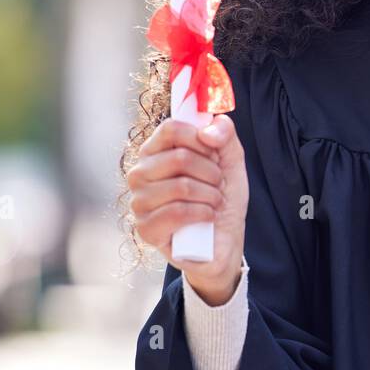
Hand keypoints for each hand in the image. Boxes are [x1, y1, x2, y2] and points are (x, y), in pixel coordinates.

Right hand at [128, 114, 249, 304]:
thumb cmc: (221, 198)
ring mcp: (139, 202)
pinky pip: (177, 213)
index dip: (200, 139)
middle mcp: (140, 174)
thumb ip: (224, 135)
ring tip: (214, 202)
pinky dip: (203, 214)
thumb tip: (207, 131)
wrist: (224, 241)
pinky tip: (208, 217)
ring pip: (181, 186)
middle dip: (212, 172)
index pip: (171, 128)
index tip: (214, 154)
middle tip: (218, 184)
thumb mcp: (230, 161)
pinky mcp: (145, 229)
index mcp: (155, 152)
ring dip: (211, 195)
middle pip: (179, 157)